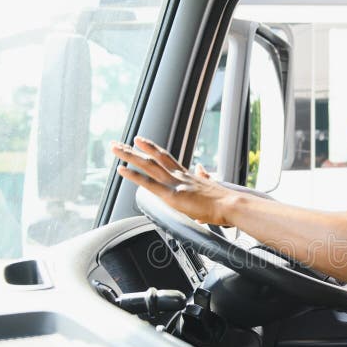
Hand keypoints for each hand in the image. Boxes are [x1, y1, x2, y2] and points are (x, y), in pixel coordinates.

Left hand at [111, 136, 235, 224]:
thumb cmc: (225, 201)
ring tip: (114, 148)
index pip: (165, 158)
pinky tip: (122, 170)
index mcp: (188, 175)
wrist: (231, 204)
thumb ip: (205, 176)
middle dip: (134, 150)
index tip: (140, 141)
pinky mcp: (173, 195)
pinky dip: (133, 176)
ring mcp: (175, 184)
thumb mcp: (213, 184)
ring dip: (129, 156)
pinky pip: (149, 183)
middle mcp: (179, 176)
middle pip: (152, 158)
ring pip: (147, 165)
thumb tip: (202, 169)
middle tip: (118, 143)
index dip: (152, 148)